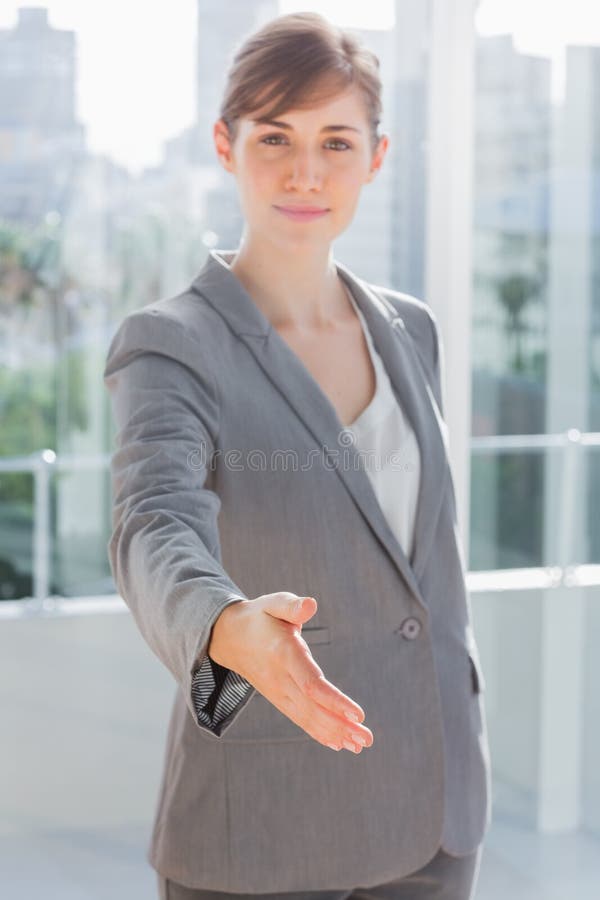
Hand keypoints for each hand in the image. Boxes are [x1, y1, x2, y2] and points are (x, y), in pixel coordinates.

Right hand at [208, 592, 373, 752]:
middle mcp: (280, 679)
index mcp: (283, 654)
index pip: (311, 684)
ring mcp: (278, 693)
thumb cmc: (260, 617)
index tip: (358, 714)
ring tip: (360, 744)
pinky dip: (319, 733)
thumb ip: (292, 606)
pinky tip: (339, 743)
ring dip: (335, 733)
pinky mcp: (279, 699)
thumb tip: (310, 604)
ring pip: (307, 718)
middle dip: (341, 725)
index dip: (334, 701)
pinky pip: (300, 719)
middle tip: (367, 738)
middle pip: (312, 708)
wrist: (230, 637)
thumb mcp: (274, 603)